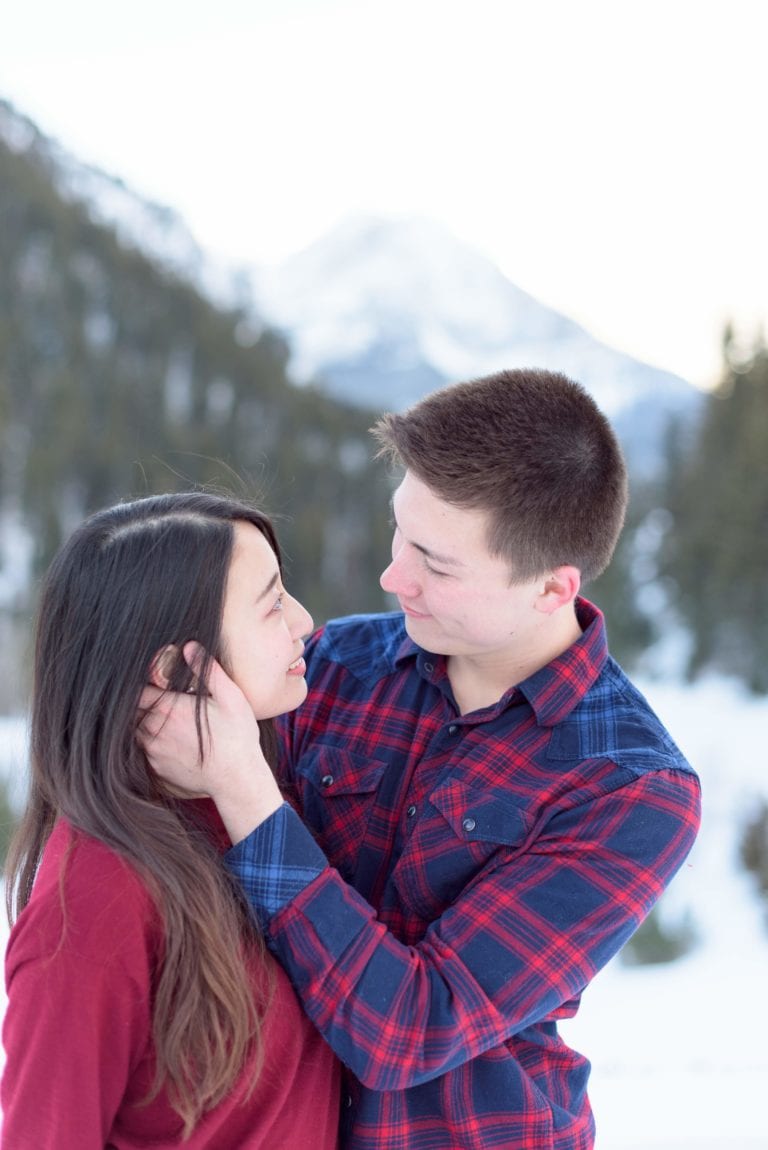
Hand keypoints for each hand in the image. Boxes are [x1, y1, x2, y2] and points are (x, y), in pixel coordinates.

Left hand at [138, 642, 283, 842]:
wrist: (237, 780)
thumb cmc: (237, 737)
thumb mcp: (230, 696)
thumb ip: (207, 669)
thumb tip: (189, 646)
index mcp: (167, 708)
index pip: (137, 690)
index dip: (143, 685)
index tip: (152, 683)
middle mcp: (153, 730)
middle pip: (132, 711)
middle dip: (142, 704)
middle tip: (160, 700)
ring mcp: (152, 752)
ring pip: (135, 732)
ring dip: (144, 724)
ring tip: (164, 721)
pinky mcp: (156, 770)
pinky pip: (143, 753)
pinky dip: (151, 745)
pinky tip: (170, 743)